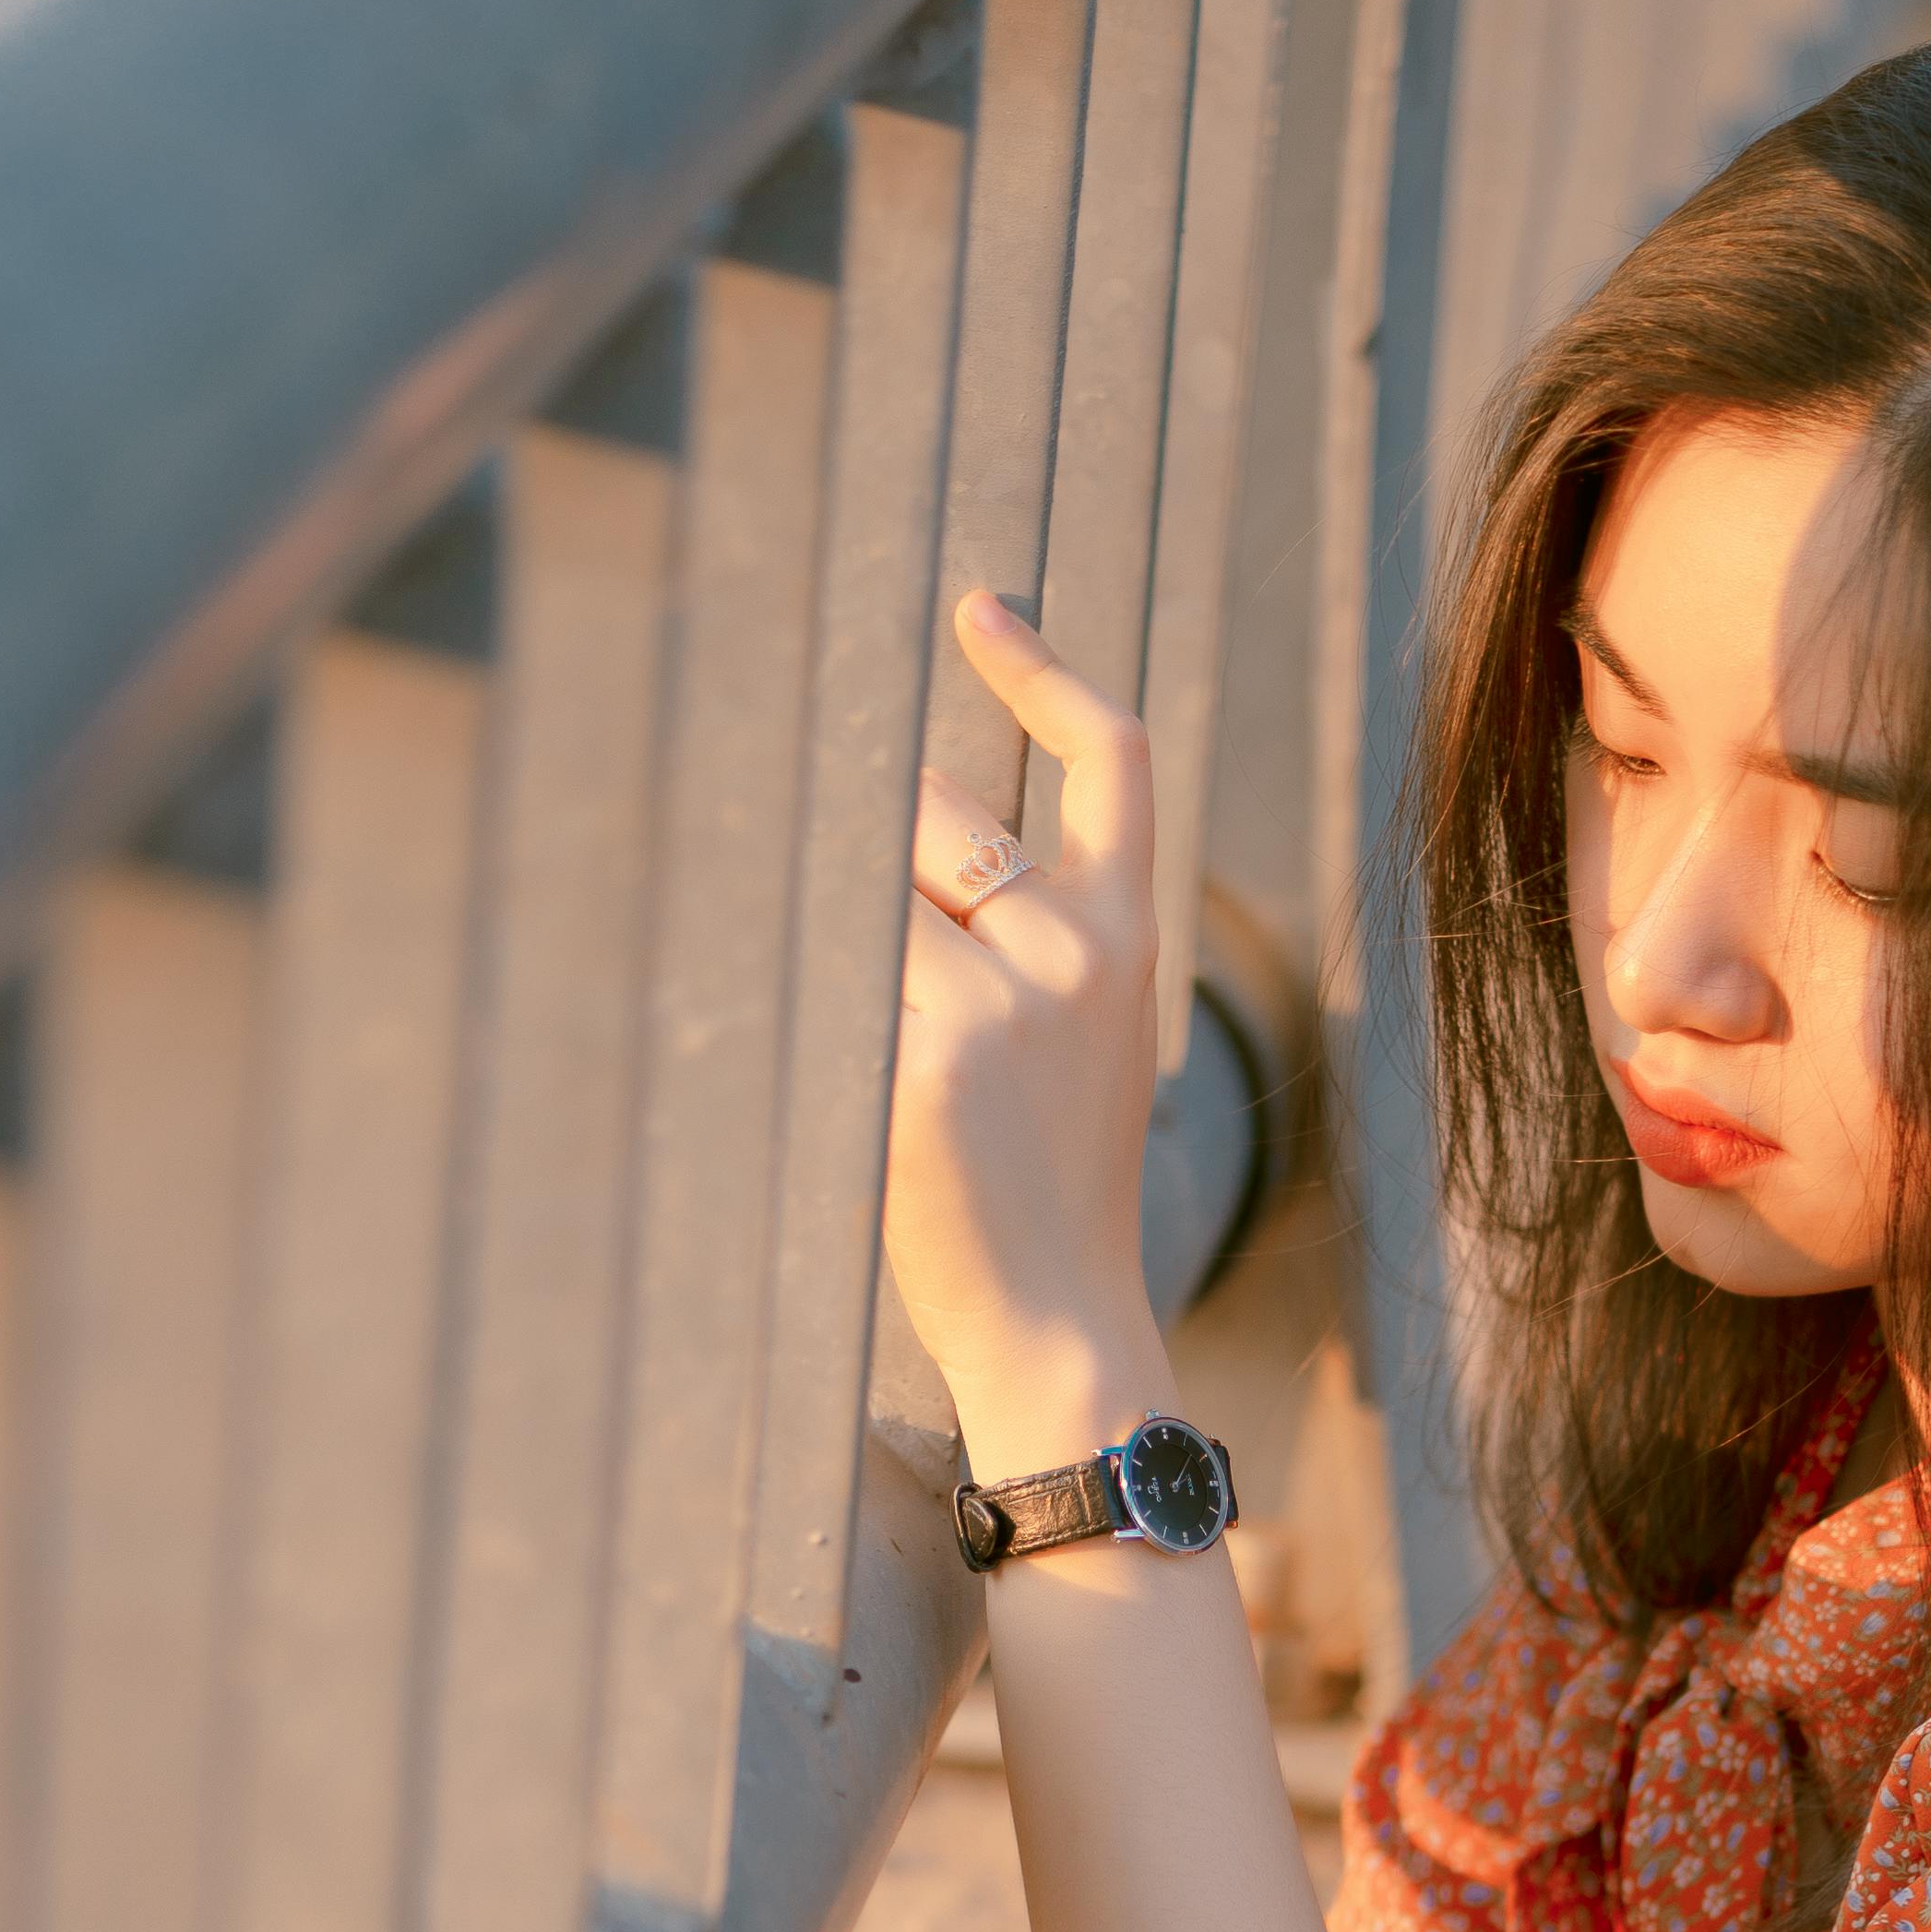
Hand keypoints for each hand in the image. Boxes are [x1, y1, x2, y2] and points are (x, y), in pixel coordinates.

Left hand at [885, 592, 1167, 1463]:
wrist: (1059, 1324)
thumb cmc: (1050, 1191)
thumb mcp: (1085, 1045)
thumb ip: (1032, 937)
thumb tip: (896, 831)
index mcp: (1129, 938)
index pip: (1111, 759)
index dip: (1043, 673)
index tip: (977, 607)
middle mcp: (1075, 950)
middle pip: (937, 813)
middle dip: (885, 858)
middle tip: (887, 974)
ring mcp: (1000, 1003)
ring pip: (867, 889)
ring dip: (836, 942)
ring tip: (864, 1045)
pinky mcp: (921, 1059)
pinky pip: (829, 978)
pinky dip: (801, 1006)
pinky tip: (812, 1068)